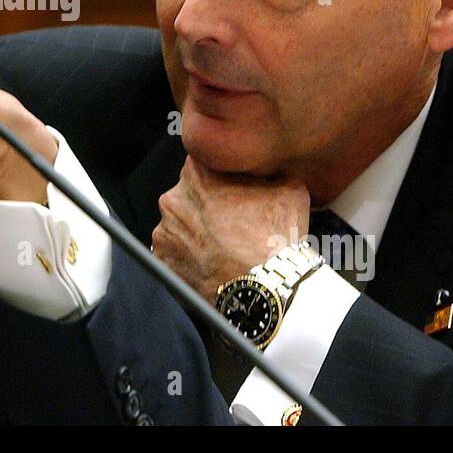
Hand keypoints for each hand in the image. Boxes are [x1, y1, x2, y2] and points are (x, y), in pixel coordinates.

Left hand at [151, 156, 310, 302]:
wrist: (263, 289)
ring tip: (225, 247)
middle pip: (190, 195)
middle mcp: (173, 199)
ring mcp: (164, 232)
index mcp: (197, 172)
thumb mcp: (289, 188)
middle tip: (234, 223)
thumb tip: (270, 175)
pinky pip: (175, 253)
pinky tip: (213, 263)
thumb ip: (270, 174)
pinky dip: (190, 257)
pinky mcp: (163, 262)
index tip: (236, 191)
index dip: (224, 178)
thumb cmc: (273, 240)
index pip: (206, 164)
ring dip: (198, 232)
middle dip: (209, 206)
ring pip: (182, 225)